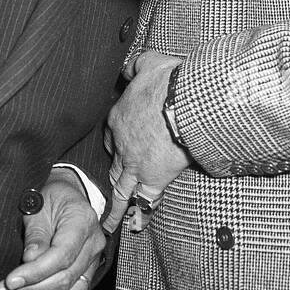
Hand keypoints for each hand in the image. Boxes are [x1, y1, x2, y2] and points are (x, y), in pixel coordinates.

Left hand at [0, 169, 106, 289]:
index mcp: (83, 221)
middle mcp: (94, 243)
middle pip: (65, 277)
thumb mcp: (37, 205)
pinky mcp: (87, 272)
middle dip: (32, 289)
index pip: (61, 255)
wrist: (67, 195)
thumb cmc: (51, 196)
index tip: (11, 281)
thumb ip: (35, 234)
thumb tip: (29, 260)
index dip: (35, 272)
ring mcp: (93, 260)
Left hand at [102, 51, 189, 234]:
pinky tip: (132, 226)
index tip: (119, 148)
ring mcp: (136, 164)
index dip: (115, 143)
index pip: (110, 136)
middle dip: (111, 178)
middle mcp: (122, 145)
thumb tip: (128, 68)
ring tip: (106, 221)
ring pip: (121, 188)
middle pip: (113, 165)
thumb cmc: (169, 81)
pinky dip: (138, 214)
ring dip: (114, 205)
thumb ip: (135, 67)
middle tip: (105, 192)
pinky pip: (144, 200)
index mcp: (118, 118)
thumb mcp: (148, 64)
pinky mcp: (155, 178)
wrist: (184, 102)